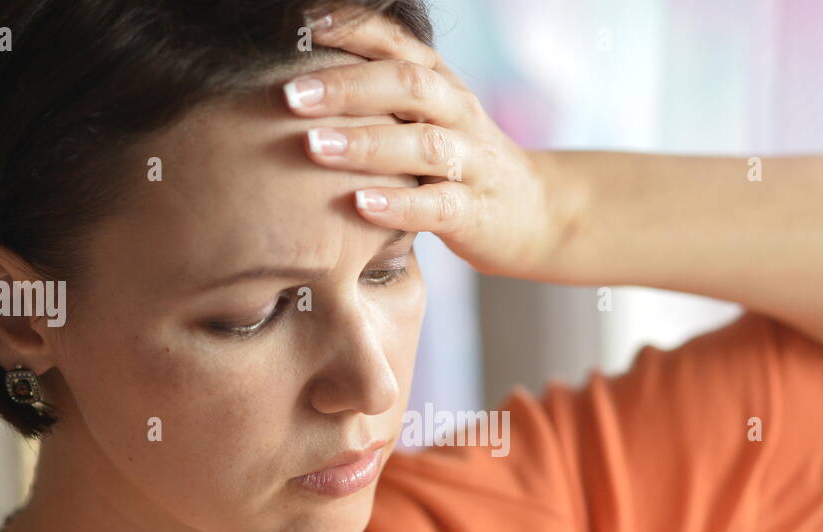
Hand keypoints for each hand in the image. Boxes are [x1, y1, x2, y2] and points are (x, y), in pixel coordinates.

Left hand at [283, 5, 573, 279]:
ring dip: (365, 144)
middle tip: (291, 95)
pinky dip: (398, 204)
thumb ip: (378, 100)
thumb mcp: (425, 119)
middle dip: (346, 88)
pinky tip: (360, 204)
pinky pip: (437, 205)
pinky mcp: (475, 212)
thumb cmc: (456, 164)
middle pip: (408, 85)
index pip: (397, 45)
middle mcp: (458, 113)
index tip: (303, 27)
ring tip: (314, 146)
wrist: (532, 212)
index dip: (353, 30)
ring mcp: (471, 163)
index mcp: (441, 84)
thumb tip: (298, 85)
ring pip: (423, 144)